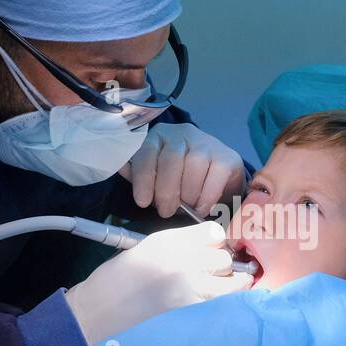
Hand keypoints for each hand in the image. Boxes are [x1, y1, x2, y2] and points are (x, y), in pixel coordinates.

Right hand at [64, 222, 252, 344]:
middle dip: (220, 267)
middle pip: (225, 258)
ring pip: (232, 283)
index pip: (214, 232)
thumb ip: (179, 246)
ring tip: (216, 293)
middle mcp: (184, 260)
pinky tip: (211, 309)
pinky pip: (223, 306)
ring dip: (227, 287)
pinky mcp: (192, 313)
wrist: (95, 313)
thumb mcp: (146, 249)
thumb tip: (208, 250)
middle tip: (210, 276)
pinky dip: (222, 307)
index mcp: (169, 240)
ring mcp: (191, 287)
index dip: (214, 242)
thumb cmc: (116, 281)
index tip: (209, 250)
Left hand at [122, 123, 245, 217]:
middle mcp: (182, 134)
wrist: (216, 180)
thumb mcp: (155, 176)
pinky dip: (206, 196)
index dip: (143, 178)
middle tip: (166, 211)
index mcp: (159, 137)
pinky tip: (201, 207)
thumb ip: (138, 173)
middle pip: (171, 159)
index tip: (142, 202)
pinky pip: (215, 175)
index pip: (146, 152)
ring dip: (188, 194)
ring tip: (186, 208)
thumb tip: (119, 167)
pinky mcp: (227, 156)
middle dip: (166, 191)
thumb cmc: (179, 180)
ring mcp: (206, 142)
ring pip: (194, 165)